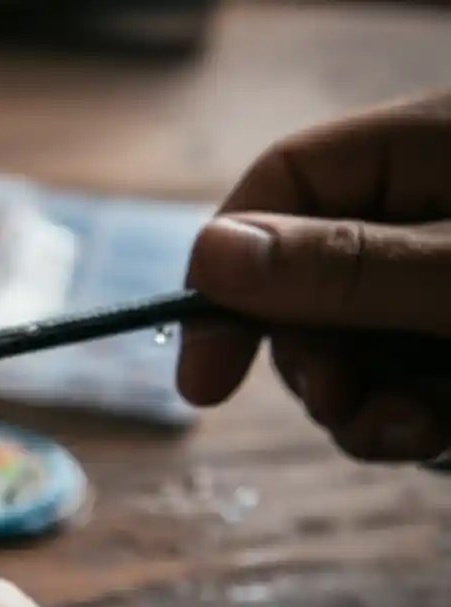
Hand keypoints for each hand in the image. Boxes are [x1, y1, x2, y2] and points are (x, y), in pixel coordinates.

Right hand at [178, 89, 450, 461]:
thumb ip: (349, 267)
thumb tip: (208, 256)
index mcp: (426, 147)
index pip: (284, 183)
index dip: (226, 268)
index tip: (203, 368)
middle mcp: (423, 207)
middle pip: (304, 275)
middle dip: (309, 355)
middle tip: (339, 404)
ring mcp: (437, 278)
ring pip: (347, 340)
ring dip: (358, 402)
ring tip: (408, 432)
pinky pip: (397, 377)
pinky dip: (400, 416)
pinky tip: (429, 436)